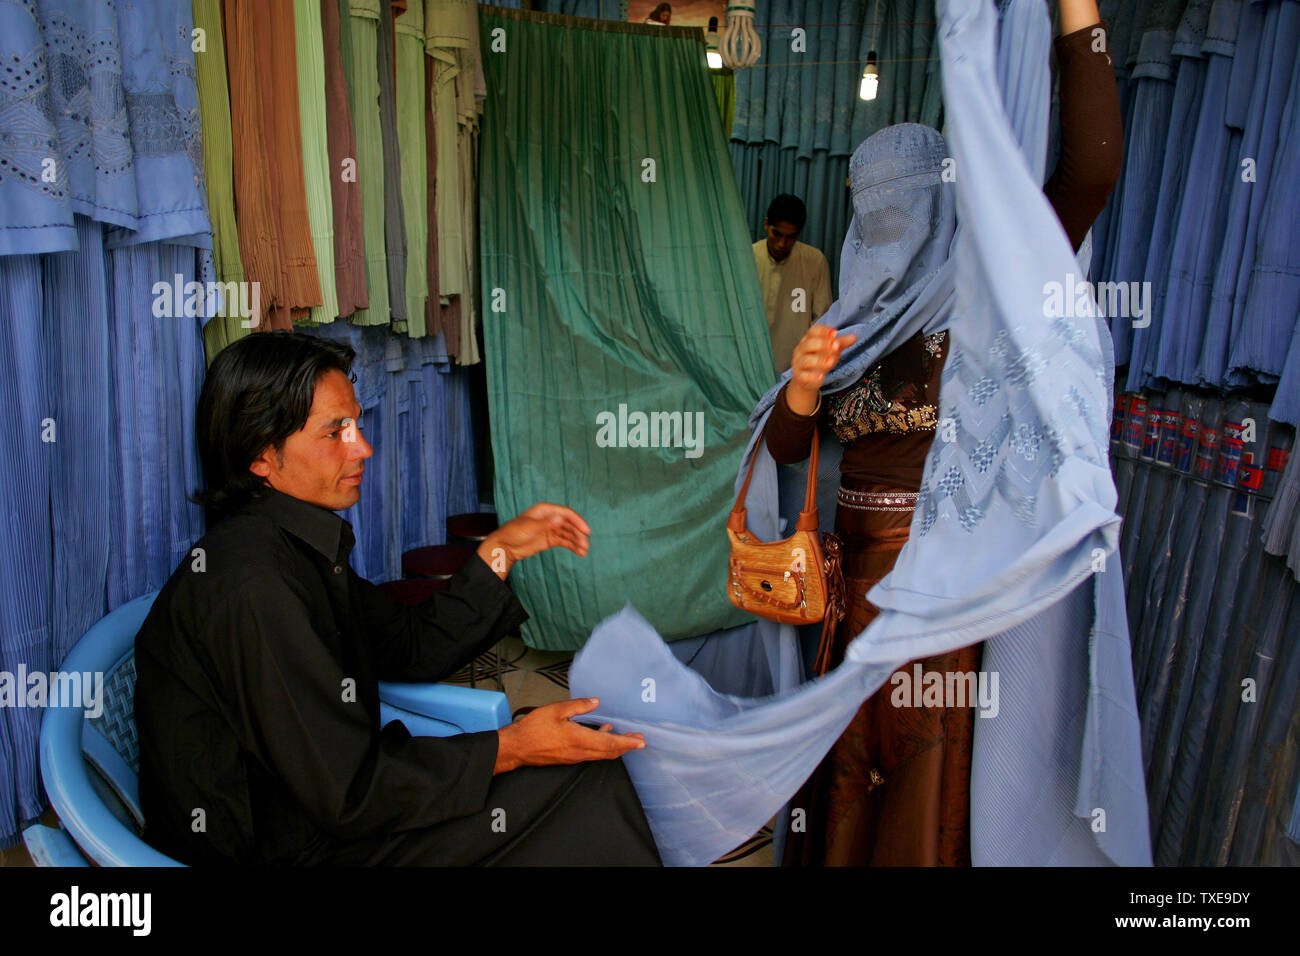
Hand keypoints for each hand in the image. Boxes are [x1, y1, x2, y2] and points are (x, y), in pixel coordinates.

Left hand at [476, 502, 590, 578]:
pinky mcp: (550, 540)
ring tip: (584, 551)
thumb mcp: (530, 527)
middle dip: (578, 534)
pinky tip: (579, 552)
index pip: (566, 513)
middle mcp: (551, 518)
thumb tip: (560, 518)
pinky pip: (565, 542)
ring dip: (577, 542)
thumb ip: (546, 523)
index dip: (578, 521)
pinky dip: (572, 546)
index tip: (586, 531)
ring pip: (569, 534)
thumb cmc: (513, 532)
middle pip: (570, 524)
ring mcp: (551, 529)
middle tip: (585, 545)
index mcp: (546, 510)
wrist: (505, 546)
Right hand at [493, 698, 645, 773]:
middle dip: (626, 746)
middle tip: (639, 740)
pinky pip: (591, 753)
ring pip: (601, 754)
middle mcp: (580, 751)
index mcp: (578, 739)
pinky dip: (602, 746)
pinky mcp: (569, 758)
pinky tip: (602, 734)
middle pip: (609, 752)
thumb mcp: (556, 710)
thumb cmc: (533, 729)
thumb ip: (579, 706)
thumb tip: (596, 702)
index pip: (609, 744)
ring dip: (615, 747)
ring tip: (625, 738)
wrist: (517, 747)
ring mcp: (574, 757)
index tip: (640, 742)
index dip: (626, 743)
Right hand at [787, 325, 856, 414]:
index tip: (835, 332)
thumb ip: (840, 343)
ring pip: (806, 360)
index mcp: (808, 339)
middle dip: (822, 344)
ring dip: (818, 361)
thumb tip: (854, 337)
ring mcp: (799, 364)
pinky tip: (820, 377)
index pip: (813, 331)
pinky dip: (811, 377)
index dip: (823, 331)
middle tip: (835, 345)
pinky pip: (804, 376)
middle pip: (808, 344)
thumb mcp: (830, 350)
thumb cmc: (818, 359)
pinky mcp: (799, 377)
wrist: (806, 378)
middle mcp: (801, 350)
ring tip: (830, 361)